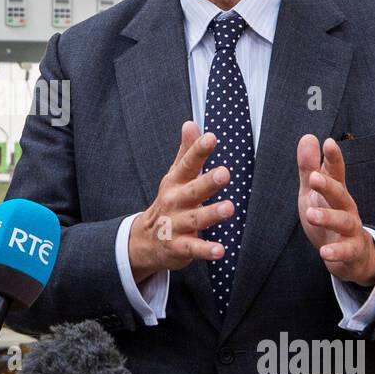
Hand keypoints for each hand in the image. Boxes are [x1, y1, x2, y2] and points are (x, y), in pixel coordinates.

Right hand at [128, 120, 235, 284]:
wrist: (145, 240)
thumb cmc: (169, 203)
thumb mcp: (174, 176)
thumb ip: (186, 152)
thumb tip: (191, 123)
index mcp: (175, 182)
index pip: (187, 163)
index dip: (198, 150)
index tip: (211, 137)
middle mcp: (175, 201)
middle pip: (193, 190)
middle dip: (208, 182)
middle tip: (225, 173)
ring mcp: (176, 225)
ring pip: (195, 219)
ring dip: (211, 214)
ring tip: (229, 208)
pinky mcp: (179, 247)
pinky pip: (194, 248)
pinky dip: (207, 250)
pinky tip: (221, 250)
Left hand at [296, 134, 374, 285]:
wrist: (351, 255)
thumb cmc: (329, 218)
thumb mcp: (313, 193)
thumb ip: (310, 168)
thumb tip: (308, 137)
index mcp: (336, 192)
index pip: (336, 172)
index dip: (333, 158)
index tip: (328, 143)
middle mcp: (346, 208)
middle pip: (340, 194)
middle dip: (328, 185)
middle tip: (314, 178)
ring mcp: (351, 229)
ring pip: (344, 221)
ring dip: (329, 217)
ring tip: (311, 215)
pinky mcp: (352, 251)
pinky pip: (347, 251)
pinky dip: (337, 252)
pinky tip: (325, 252)